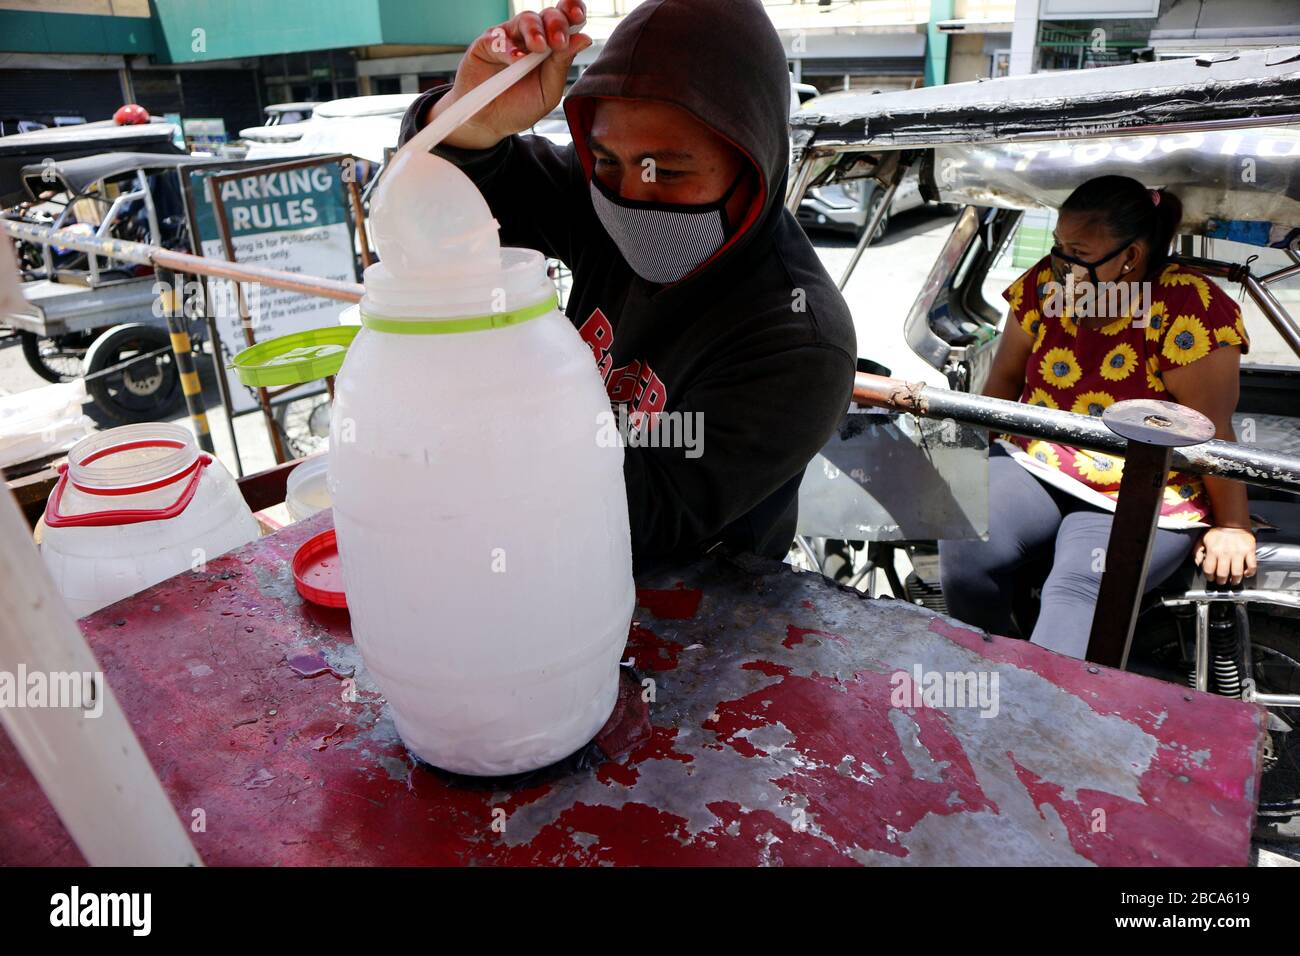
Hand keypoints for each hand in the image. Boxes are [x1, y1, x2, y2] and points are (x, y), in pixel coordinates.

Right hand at [433, 0, 591, 149]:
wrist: (489, 123)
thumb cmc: (519, 107)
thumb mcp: (547, 91)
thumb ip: (562, 65)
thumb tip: (584, 38)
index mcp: (551, 46)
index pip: (565, 20)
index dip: (573, 11)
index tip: (578, 17)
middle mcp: (531, 37)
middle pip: (547, 16)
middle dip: (557, 24)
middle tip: (559, 42)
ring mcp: (509, 38)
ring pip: (525, 19)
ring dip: (535, 31)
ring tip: (538, 48)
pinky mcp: (485, 44)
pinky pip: (498, 38)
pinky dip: (508, 48)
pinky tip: (516, 60)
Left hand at [1194, 526, 1256, 584]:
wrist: (1233, 523)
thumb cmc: (1217, 533)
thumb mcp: (1202, 540)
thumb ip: (1197, 552)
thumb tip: (1198, 564)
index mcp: (1213, 551)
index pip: (1209, 570)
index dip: (1209, 577)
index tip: (1211, 578)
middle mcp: (1225, 553)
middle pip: (1223, 574)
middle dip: (1221, 581)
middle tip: (1222, 581)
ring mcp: (1239, 553)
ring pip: (1237, 573)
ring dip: (1235, 580)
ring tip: (1234, 581)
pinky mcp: (1250, 551)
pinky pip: (1251, 566)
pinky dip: (1249, 573)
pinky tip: (1246, 573)